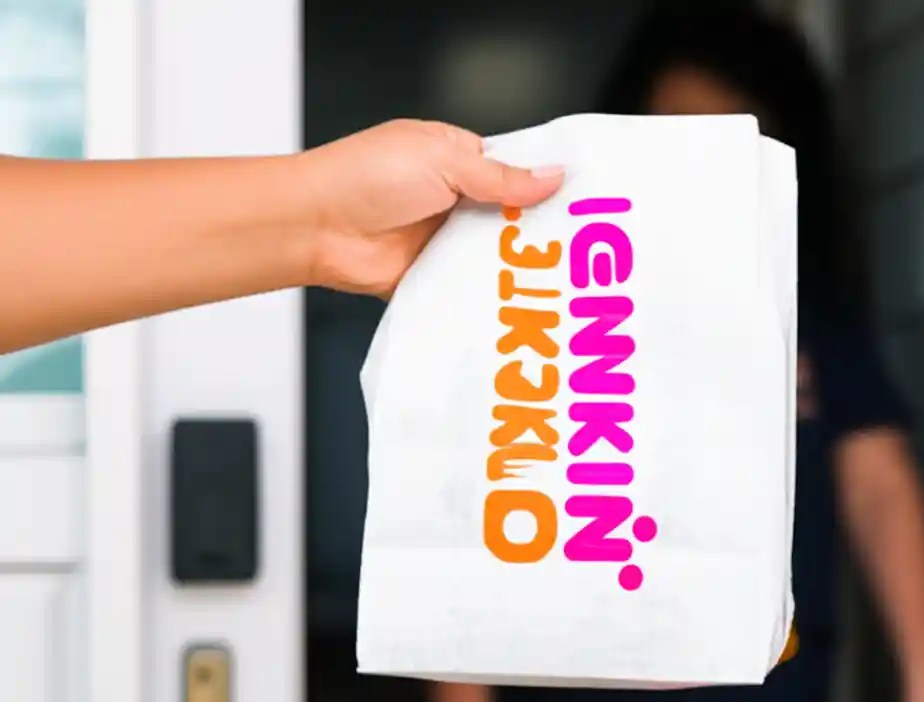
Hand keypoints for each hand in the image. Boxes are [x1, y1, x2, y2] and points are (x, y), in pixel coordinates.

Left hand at [299, 119, 563, 297]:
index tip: (585, 201)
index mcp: (458, 157)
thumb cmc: (365, 177)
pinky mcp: (435, 274)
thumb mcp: (443, 161)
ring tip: (562, 276)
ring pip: (496, 252)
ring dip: (517, 262)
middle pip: (513, 215)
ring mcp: (445, 238)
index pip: (516, 169)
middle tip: (583, 246)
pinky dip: (490, 290)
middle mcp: (455, 197)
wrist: (315, 227)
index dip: (548, 183)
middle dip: (540, 229)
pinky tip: (520, 298)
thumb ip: (502, 177)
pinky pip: (471, 284)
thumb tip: (554, 175)